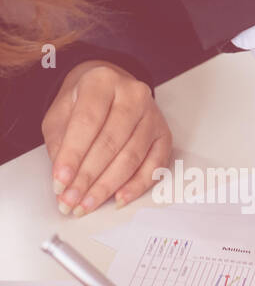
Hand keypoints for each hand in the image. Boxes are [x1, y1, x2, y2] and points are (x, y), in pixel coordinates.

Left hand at [42, 61, 172, 215]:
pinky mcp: (164, 136)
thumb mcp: (61, 113)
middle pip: (111, 143)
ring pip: (131, 158)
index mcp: (102, 82)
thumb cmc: (84, 102)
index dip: (72, 155)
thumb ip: (61, 142)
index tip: (60, 181)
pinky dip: (136, 186)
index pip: (87, 123)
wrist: (111, 89)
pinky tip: (119, 198)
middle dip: (88, 177)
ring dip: (108, 186)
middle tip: (72, 200)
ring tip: (88, 204)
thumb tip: (65, 180)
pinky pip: (154, 166)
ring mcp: (153, 116)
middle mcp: (133, 96)